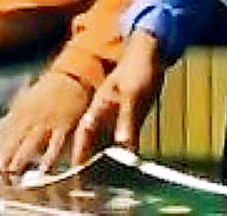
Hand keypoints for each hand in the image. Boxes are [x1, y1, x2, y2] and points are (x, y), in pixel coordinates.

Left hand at [0, 71, 91, 174]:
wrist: (70, 77)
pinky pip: (56, 143)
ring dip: (22, 157)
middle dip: (5, 154)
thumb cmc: (46, 90)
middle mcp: (31, 116)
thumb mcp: (24, 99)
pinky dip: (50, 156)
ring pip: (31, 142)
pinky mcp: (64, 125)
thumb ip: (10, 117)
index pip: (6, 131)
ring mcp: (47, 121)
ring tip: (13, 172)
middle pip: (15, 138)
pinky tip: (44, 168)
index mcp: (21, 110)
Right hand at [71, 31, 164, 164]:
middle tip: (81, 174)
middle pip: (92, 136)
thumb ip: (127, 121)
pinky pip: (124, 134)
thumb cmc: (138, 68)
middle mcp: (107, 109)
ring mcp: (119, 111)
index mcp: (100, 104)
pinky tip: (124, 155)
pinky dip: (122, 146)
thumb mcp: (133, 95)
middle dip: (86, 154)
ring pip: (107, 136)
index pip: (85, 131)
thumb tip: (124, 145)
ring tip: (98, 170)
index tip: (75, 167)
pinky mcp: (132, 112)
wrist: (151, 52)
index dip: (79, 149)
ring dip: (103, 152)